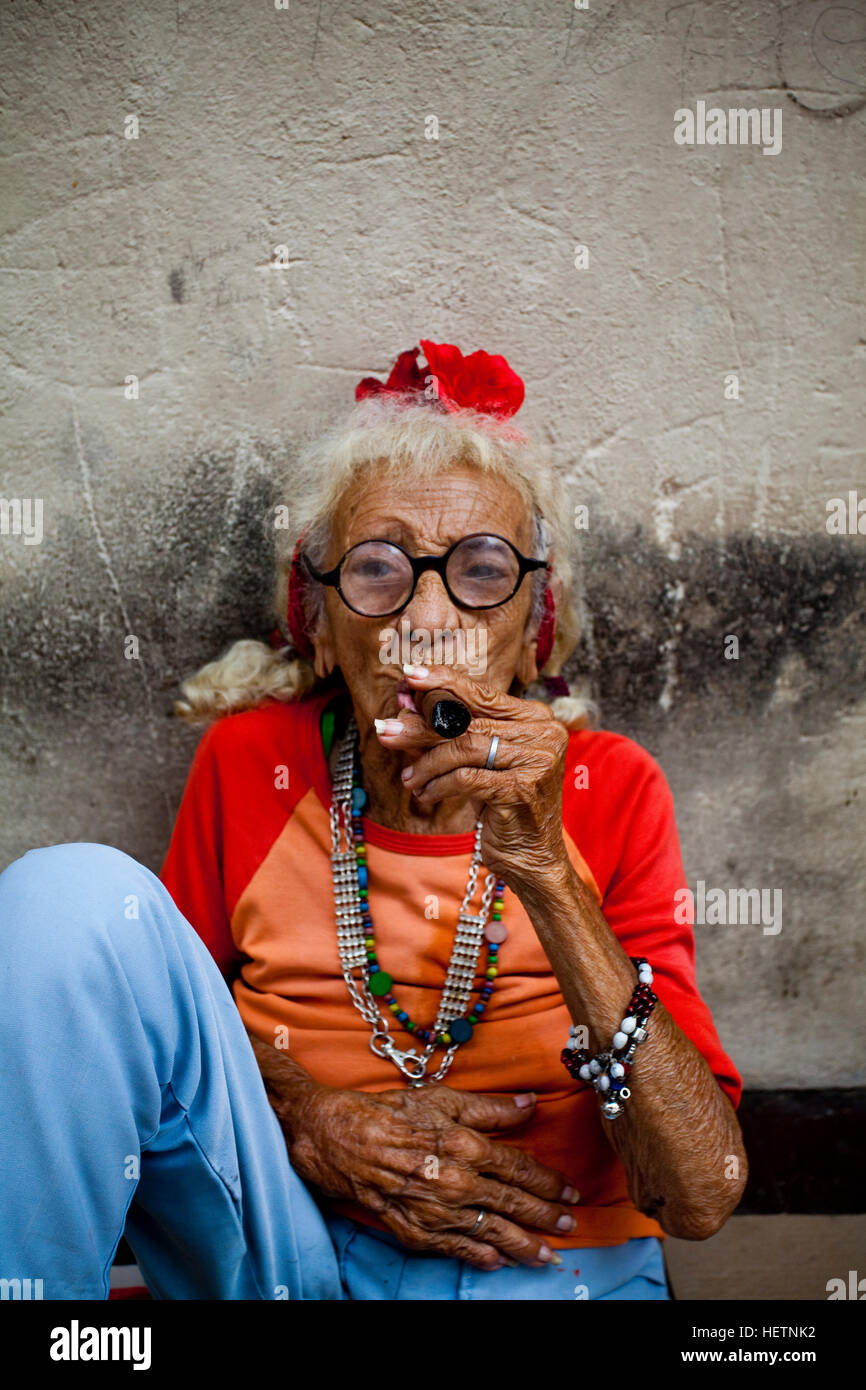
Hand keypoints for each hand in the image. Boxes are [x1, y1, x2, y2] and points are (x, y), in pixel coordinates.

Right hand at [287, 1081, 579, 1269]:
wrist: (336, 1138)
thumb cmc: (388, 1113)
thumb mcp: (440, 1099)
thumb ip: (489, 1108)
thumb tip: (529, 1105)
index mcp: (465, 1146)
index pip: (519, 1168)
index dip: (548, 1181)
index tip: (570, 1190)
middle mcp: (456, 1183)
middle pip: (512, 1204)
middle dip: (545, 1216)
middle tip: (570, 1223)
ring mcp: (436, 1212)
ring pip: (491, 1233)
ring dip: (523, 1245)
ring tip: (547, 1254)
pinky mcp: (415, 1231)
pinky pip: (457, 1249)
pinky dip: (482, 1257)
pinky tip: (499, 1262)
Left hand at [376, 663, 571, 891]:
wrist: (532, 858)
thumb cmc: (503, 806)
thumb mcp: (481, 763)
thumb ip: (453, 733)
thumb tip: (405, 705)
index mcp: (538, 718)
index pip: (484, 693)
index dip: (445, 681)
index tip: (409, 675)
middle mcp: (544, 734)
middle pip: (468, 721)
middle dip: (422, 727)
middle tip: (387, 730)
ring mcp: (537, 762)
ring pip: (464, 748)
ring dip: (427, 763)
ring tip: (410, 779)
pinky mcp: (523, 790)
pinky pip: (465, 778)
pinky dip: (438, 785)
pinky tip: (424, 794)